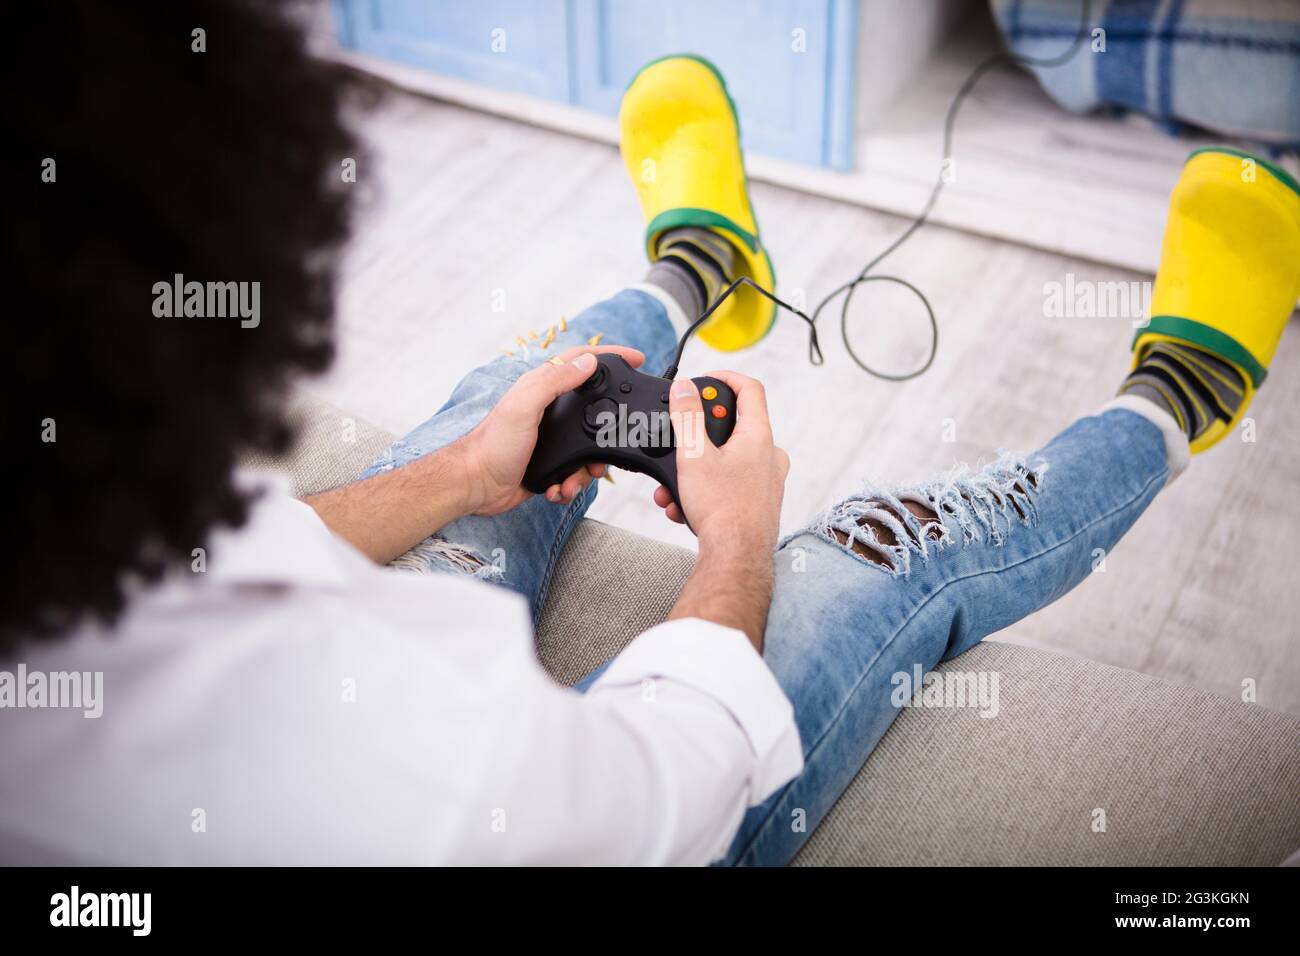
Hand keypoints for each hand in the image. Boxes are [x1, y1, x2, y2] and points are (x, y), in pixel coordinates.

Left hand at [456, 344, 645, 514]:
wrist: (476, 485)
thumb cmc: (493, 444)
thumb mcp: (524, 406)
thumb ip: (554, 381)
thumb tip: (587, 362)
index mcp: (543, 388)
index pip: (582, 362)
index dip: (609, 356)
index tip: (637, 359)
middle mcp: (549, 409)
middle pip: (595, 410)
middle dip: (607, 434)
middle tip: (612, 448)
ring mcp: (552, 437)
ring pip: (589, 448)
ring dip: (586, 469)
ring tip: (574, 479)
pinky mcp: (552, 463)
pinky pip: (576, 472)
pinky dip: (571, 484)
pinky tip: (559, 488)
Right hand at [655, 372, 788, 548]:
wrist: (736, 559)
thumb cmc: (722, 509)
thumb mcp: (694, 455)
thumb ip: (687, 416)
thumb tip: (684, 387)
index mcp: (759, 436)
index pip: (749, 389)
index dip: (724, 378)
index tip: (703, 380)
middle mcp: (769, 456)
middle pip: (732, 427)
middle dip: (696, 438)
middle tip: (677, 445)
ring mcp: (767, 481)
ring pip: (726, 462)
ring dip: (694, 471)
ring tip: (671, 488)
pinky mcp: (759, 504)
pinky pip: (728, 487)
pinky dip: (704, 492)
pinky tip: (683, 508)